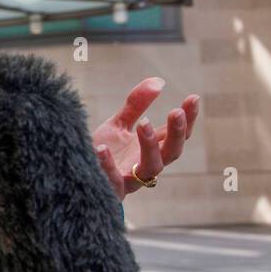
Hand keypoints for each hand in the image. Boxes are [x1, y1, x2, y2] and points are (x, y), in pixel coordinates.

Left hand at [91, 77, 198, 200]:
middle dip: (177, 133)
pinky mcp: (109, 190)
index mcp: (151, 149)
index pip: (176, 135)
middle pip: (171, 153)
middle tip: (176, 112)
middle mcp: (145, 165)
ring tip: (142, 124)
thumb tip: (158, 81)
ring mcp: (129, 179)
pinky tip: (102, 148)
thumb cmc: (102, 150)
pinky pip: (112, 180)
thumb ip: (136, 105)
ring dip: (150, 146)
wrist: (77, 173)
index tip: (193, 98)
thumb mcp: (118, 125)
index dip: (188, 119)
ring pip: (151, 168)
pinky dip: (108, 165)